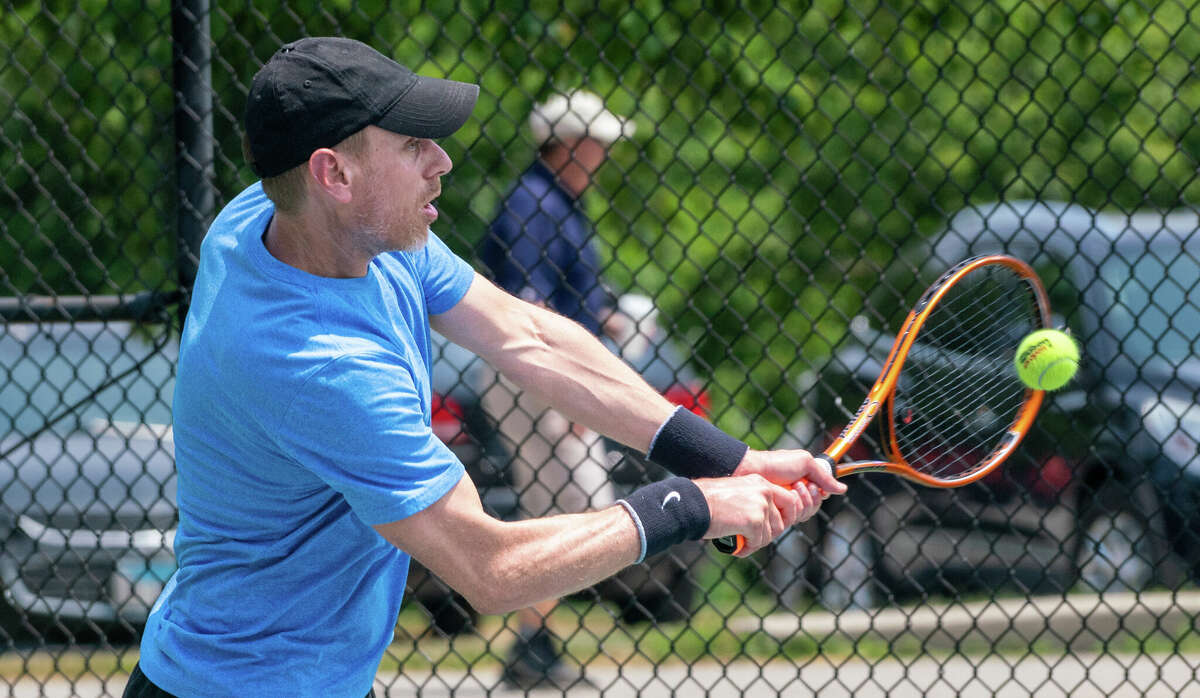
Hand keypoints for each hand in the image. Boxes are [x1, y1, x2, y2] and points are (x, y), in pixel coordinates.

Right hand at [693, 474, 814, 555]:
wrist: (694, 504)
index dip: (784, 517)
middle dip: (770, 534)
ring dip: (757, 542)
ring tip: (743, 543)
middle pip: (782, 521)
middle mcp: (764, 491)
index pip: (789, 501)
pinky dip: (748, 548)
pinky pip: (758, 542)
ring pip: (771, 534)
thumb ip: (754, 501)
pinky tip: (738, 547)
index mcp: (761, 482)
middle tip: (755, 539)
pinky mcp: (754, 521)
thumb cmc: (708, 500)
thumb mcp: (737, 493)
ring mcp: (760, 506)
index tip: (772, 528)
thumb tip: (766, 521)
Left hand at [734, 449, 847, 518]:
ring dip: (800, 501)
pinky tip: (783, 498)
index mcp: (802, 484)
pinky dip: (791, 509)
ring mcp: (784, 507)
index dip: (819, 495)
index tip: (813, 486)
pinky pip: (791, 521)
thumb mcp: (804, 462)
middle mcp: (794, 497)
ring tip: (790, 487)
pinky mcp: (775, 515)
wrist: (752, 470)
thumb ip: (824, 476)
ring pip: (803, 515)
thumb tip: (843, 489)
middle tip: (799, 484)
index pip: (819, 498)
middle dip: (809, 497)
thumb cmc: (776, 464)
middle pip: (813, 509)